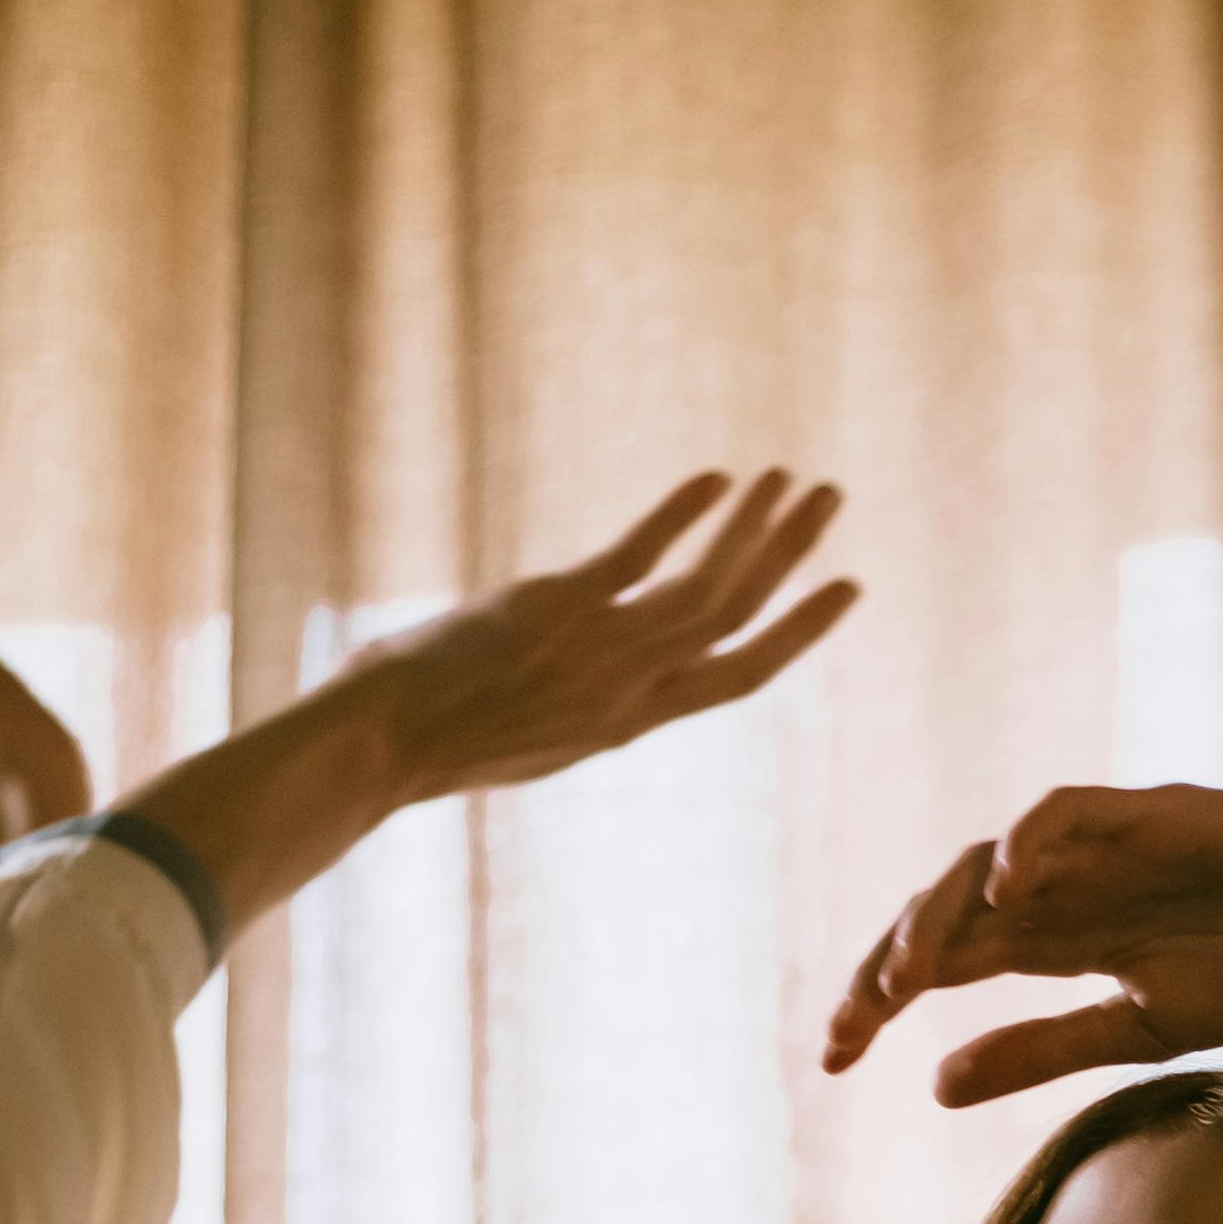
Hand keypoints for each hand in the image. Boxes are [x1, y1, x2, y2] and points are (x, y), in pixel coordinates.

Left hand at [353, 469, 857, 799]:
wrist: (379, 746)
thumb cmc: (435, 742)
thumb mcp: (532, 736)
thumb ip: (581, 702)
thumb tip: (595, 680)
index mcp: (630, 722)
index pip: (741, 676)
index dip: (800, 632)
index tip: (843, 587)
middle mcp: (631, 690)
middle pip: (740, 618)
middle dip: (793, 555)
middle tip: (831, 498)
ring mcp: (598, 652)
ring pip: (707, 589)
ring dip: (754, 527)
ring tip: (787, 478)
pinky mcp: (557, 610)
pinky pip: (638, 556)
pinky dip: (683, 515)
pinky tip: (716, 478)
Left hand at [825, 784, 1222, 1105]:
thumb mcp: (1139, 1030)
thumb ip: (1042, 1049)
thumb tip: (933, 1088)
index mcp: (1061, 935)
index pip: (945, 960)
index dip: (880, 999)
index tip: (833, 1061)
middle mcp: (1065, 883)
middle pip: (945, 912)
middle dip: (886, 966)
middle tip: (845, 1030)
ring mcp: (1104, 843)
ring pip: (988, 861)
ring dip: (938, 913)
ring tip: (904, 976)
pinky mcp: (1154, 812)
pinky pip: (1069, 814)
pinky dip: (1030, 845)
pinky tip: (1004, 893)